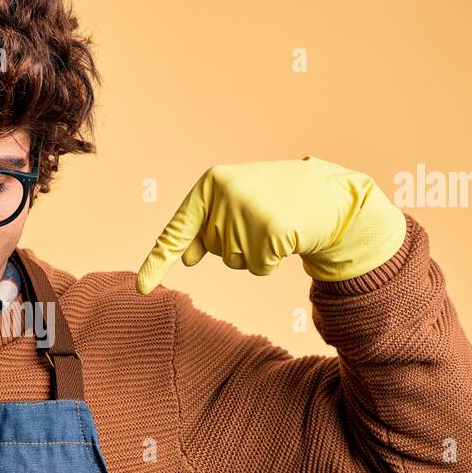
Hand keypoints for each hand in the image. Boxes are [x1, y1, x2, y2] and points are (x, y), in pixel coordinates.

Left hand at [136, 155, 405, 292]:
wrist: (330, 195)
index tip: (142, 288)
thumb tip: (186, 257)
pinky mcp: (270, 233)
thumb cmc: (277, 199)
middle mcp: (224, 196)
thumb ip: (208, 226)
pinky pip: (258, 269)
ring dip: (255, 254)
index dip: (158, 261)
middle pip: (212, 251)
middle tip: (262, 219)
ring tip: (276, 225)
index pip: (178, 230)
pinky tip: (288, 237)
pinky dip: (272, 261)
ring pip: (234, 263)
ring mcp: (247, 214)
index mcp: (211, 184)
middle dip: (236, 245)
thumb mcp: (235, 205)